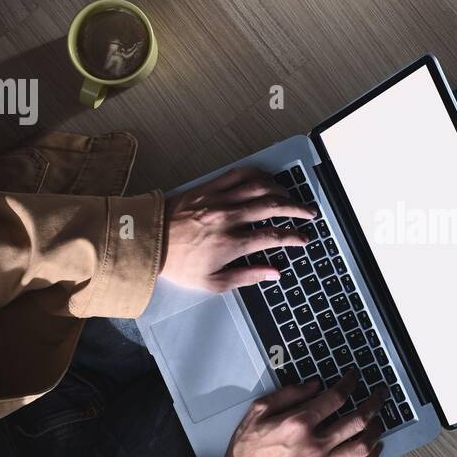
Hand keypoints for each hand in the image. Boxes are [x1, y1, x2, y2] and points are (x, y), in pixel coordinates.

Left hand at [160, 166, 314, 291]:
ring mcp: (218, 200)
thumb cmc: (178, 264)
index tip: (304, 239)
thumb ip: (246, 277)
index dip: (294, 237)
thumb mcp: (212, 282)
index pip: (273, 237)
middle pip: (273, 206)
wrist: (146, 241)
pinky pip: (239, 174)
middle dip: (297, 209)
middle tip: (310, 212)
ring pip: (260, 187)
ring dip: (281, 190)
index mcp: (231, 244)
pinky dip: (257, 174)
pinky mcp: (208, 188)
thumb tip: (274, 273)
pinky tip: (267, 179)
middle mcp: (228, 218)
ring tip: (292, 196)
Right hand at [210, 372, 386, 456]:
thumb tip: (315, 384)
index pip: (336, 397)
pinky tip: (376, 447)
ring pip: (363, 445)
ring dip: (377, 429)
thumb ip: (287, 394)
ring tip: (379, 418)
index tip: (355, 376)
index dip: (350, 382)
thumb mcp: (257, 412)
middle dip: (374, 402)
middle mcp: (316, 443)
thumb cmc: (247, 450)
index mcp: (299, 423)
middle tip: (380, 393)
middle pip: (358, 419)